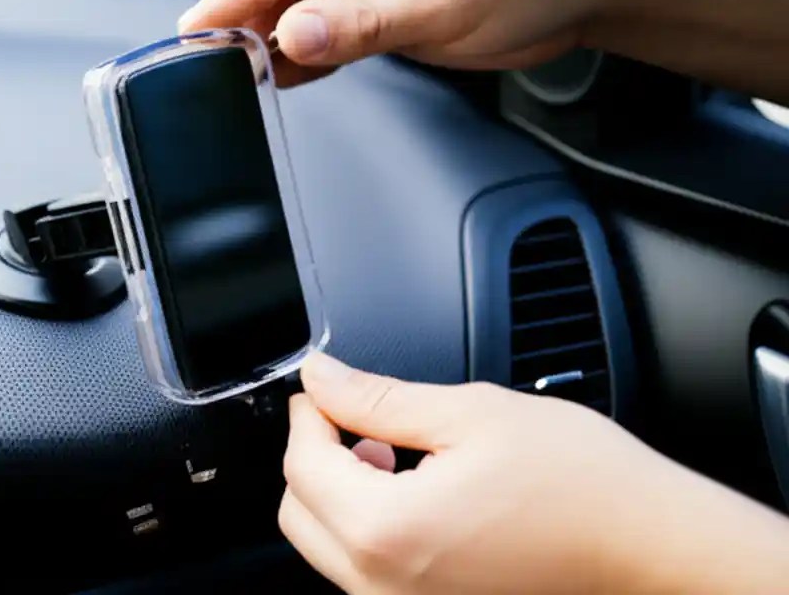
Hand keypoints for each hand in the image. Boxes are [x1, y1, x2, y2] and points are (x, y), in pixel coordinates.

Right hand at [177, 0, 608, 85]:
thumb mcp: (440, 7)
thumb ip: (359, 24)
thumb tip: (289, 36)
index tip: (198, 30)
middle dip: (244, 15)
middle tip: (205, 59)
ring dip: (272, 36)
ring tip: (237, 73)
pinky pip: (324, 21)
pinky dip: (305, 49)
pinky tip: (283, 73)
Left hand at [280, 352, 788, 593]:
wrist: (651, 548)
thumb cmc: (583, 486)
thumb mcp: (472, 413)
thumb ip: (379, 397)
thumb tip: (323, 378)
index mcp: (389, 532)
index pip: (302, 466)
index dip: (309, 414)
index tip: (324, 389)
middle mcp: (385, 588)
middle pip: (300, 513)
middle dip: (317, 457)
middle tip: (358, 418)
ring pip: (328, 546)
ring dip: (341, 494)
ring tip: (394, 454)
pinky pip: (366, 572)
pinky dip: (370, 529)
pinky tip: (415, 494)